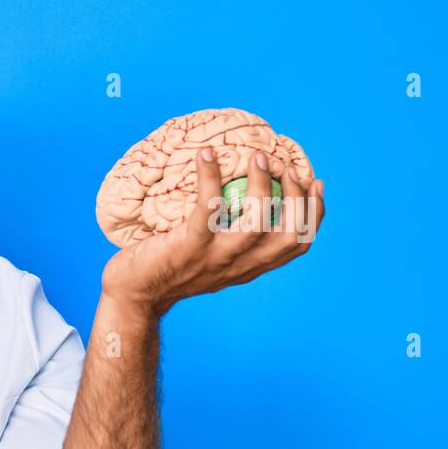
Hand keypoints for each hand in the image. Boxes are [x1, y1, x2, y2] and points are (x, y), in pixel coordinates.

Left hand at [101, 147, 325, 316]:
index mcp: (248, 266)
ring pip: (256, 225)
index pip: (296, 245)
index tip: (315, 184)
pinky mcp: (188, 248)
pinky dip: (210, 178)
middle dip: (299, 200)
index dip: (314, 214)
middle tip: (291, 168)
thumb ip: (229, 238)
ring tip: (257, 156)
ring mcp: (214, 259)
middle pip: (289, 237)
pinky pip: (208, 209)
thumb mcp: (208, 256)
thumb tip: (242, 194)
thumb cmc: (167, 266)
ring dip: (262, 187)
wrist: (132, 294)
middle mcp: (238, 266)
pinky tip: (206, 155)